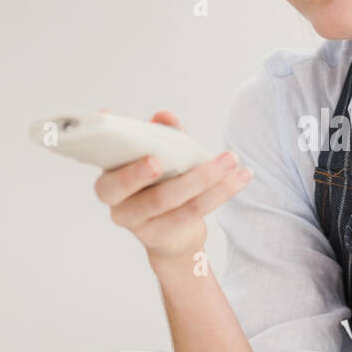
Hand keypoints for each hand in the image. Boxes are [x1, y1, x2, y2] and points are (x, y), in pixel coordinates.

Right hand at [93, 109, 251, 264]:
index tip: (153, 158)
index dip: (130, 171)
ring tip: (231, 160)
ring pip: (179, 203)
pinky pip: (196, 212)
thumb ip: (159, 135)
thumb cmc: (157, 184)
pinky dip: (222, 191)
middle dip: (174, 179)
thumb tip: (164, 116)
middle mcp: (121, 209)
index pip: (111, 180)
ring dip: (208, 178)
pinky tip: (241, 176)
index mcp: (110, 183)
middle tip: (186, 160)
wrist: (169, 233)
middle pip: (150, 197)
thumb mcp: (157, 156)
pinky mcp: (168, 235)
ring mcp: (144, 227)